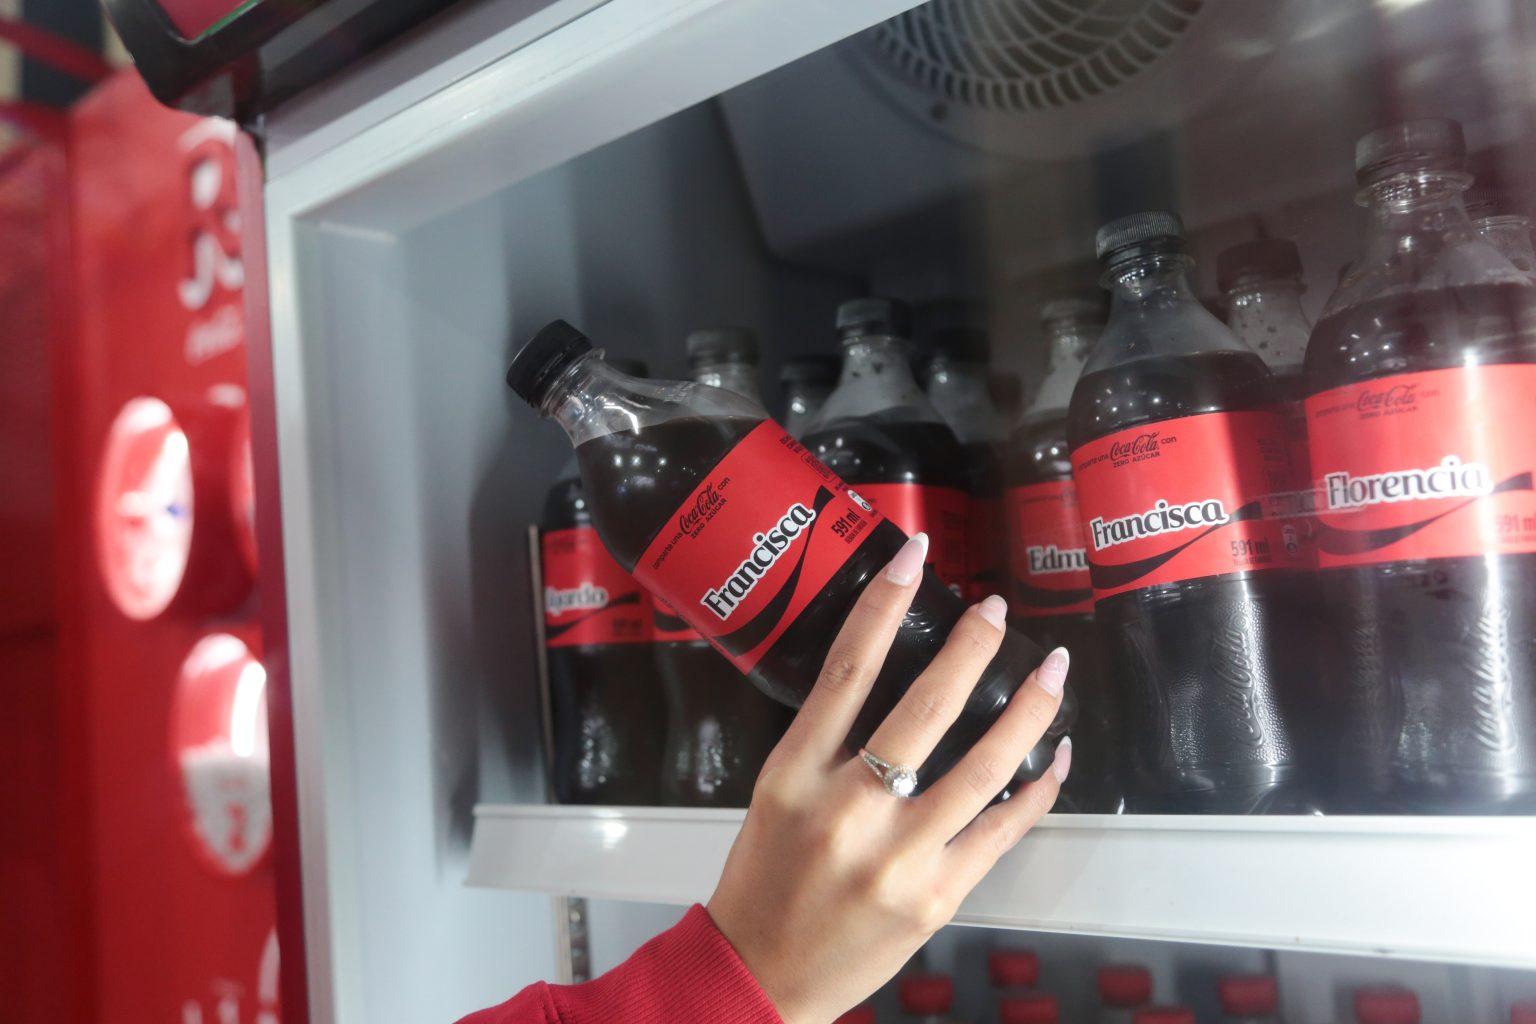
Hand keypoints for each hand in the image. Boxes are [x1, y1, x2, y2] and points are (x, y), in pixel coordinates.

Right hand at [706, 532, 1071, 1023]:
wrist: (760, 975)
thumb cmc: (764, 883)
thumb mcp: (775, 798)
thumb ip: (826, 745)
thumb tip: (892, 685)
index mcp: (795, 773)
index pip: (848, 669)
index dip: (886, 603)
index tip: (915, 555)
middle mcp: (847, 808)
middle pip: (926, 706)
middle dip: (972, 646)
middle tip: (996, 609)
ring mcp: (897, 854)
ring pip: (983, 764)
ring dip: (1028, 709)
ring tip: (1052, 670)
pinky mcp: (936, 894)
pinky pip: (1002, 827)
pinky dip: (1037, 787)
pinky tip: (1056, 755)